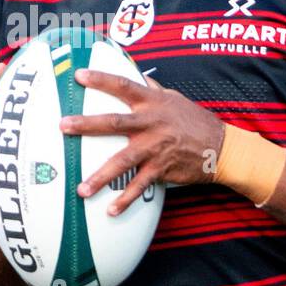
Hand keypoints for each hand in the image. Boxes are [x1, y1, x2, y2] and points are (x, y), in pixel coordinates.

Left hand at [60, 68, 224, 214]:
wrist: (221, 147)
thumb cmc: (194, 120)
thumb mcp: (174, 99)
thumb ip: (153, 90)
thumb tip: (138, 76)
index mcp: (152, 102)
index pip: (123, 86)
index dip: (101, 79)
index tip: (79, 76)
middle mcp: (151, 123)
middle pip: (114, 122)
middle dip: (86, 124)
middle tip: (63, 126)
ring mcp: (156, 147)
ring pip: (123, 161)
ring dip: (101, 176)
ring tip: (81, 189)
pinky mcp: (162, 168)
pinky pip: (140, 186)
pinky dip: (126, 199)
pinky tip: (111, 210)